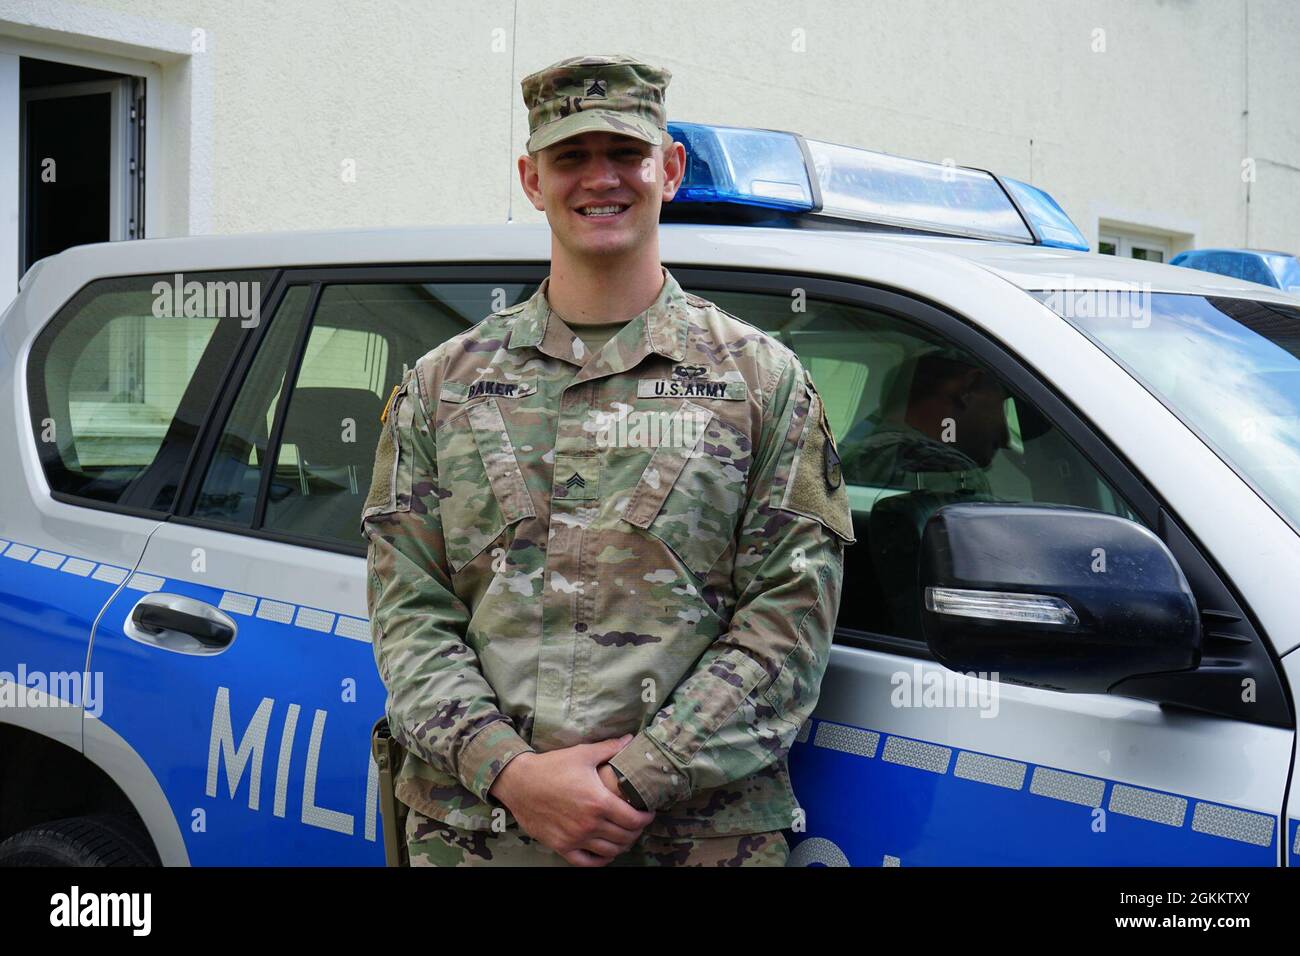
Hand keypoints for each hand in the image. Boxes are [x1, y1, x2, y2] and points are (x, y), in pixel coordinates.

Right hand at [489, 734, 654, 866]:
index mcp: (598, 802)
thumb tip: (630, 739)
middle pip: (625, 837)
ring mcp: (575, 838)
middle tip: (637, 822)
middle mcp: (589, 824)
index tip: (648, 812)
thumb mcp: (582, 754)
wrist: (520, 783)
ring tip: (624, 835)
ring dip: (622, 845)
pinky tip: (605, 852)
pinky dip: (600, 860)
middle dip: (636, 831)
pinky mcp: (561, 846)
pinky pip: (587, 863)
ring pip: (610, 851)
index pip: (634, 819)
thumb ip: (609, 748)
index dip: (646, 818)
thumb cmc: (552, 766)